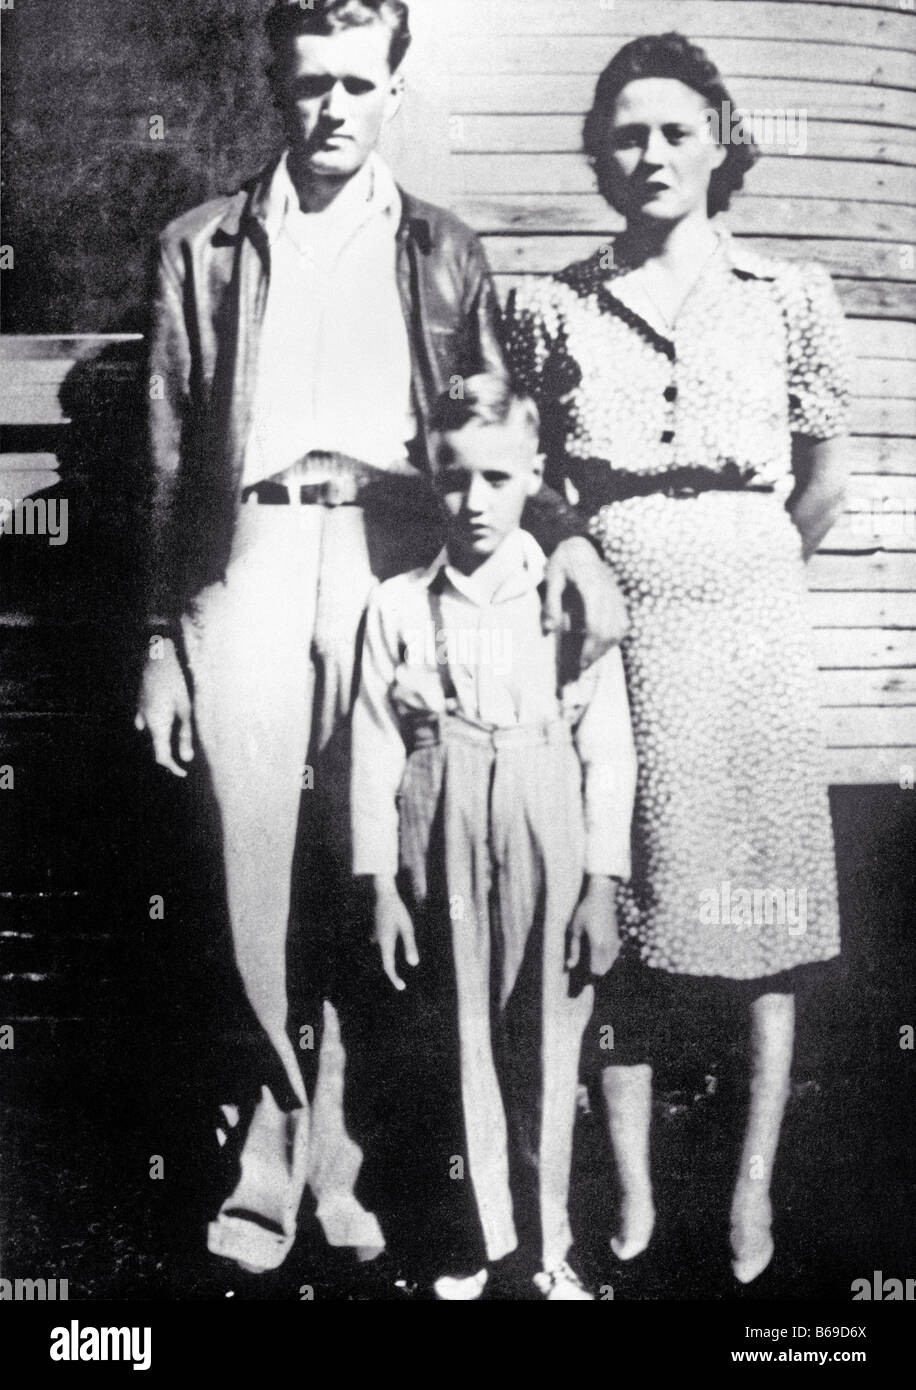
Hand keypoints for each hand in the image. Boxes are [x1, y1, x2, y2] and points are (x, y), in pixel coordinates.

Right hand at [134, 637, 193, 777]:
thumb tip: (186, 759)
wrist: (156, 657)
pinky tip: (162, 722)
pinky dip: (156, 727)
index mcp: (157, 725)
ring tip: (178, 740)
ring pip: (152, 733)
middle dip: (169, 754)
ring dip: (163, 740)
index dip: (172, 767)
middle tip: (184, 757)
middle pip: (156, 746)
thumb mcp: (185, 708)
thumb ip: (186, 734)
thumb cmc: (176, 681)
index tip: (183, 772)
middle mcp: (146, 722)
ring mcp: (140, 712)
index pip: (161, 756)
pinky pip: (147, 722)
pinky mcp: (140, 703)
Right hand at [372, 880, 418, 991]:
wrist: (384, 894)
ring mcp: (377, 934)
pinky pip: (380, 943)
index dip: (394, 978)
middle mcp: (379, 941)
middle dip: (392, 974)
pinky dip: (384, 950)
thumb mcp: (407, 928)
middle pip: (385, 962)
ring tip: (393, 972)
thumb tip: (414, 964)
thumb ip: (410, 945)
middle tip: (401, 985)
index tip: (402, 987)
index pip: (388, 966)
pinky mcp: (378, 928)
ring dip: (388, 963)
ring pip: (382, 953)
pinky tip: (378, 945)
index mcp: (386, 943)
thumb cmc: (398, 910)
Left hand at [543, 537, 627, 670]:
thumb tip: (549, 629)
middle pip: (610, 631)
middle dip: (598, 652)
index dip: (590, 647)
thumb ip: (551, 603)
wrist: (581, 544)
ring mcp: (616, 595)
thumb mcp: (551, 577)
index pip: (596, 625)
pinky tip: (604, 644)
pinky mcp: (619, 597)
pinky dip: (616, 636)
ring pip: (619, 628)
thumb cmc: (564, 560)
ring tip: (592, 657)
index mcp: (592, 588)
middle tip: (584, 665)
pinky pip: (624, 621)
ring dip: (608, 646)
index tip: (581, 662)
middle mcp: (609, 593)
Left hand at [567, 877, 620, 977]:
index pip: (596, 970)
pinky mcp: (617, 937)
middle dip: (595, 971)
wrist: (602, 897)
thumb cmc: (586, 911)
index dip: (588, 975)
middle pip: (604, 969)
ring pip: (611, 963)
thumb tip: (570, 965)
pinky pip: (614, 955)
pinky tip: (599, 953)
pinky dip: (608, 958)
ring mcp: (615, 942)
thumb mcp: (575, 929)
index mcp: (597, 945)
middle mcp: (608, 946)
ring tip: (591, 960)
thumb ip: (573, 949)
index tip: (581, 973)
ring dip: (602, 965)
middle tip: (585, 968)